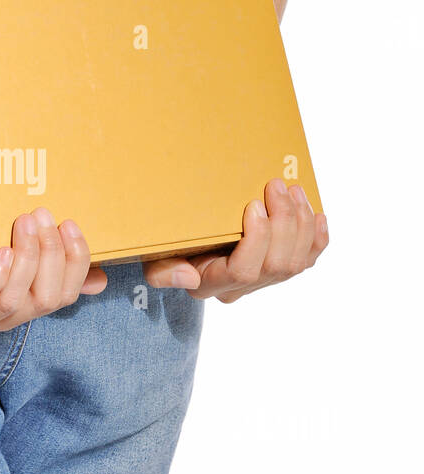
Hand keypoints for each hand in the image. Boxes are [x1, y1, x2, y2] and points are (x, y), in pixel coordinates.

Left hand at [0, 209, 106, 340]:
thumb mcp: (9, 242)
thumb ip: (48, 261)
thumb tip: (96, 280)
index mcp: (11, 309)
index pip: (58, 298)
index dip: (73, 264)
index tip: (71, 225)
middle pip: (39, 301)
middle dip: (48, 256)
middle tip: (42, 216)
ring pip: (10, 303)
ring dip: (25, 261)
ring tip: (24, 224)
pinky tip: (0, 255)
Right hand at [144, 178, 327, 303]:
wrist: (184, 248)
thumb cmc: (170, 247)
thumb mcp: (156, 258)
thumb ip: (164, 272)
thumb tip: (189, 277)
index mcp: (213, 284)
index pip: (244, 271)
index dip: (257, 239)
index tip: (254, 205)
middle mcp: (242, 288)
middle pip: (277, 265)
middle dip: (284, 222)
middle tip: (276, 185)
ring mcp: (264, 281)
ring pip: (296, 263)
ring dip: (300, 223)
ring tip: (293, 191)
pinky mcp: (281, 269)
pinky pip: (308, 260)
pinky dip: (317, 238)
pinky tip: (316, 214)